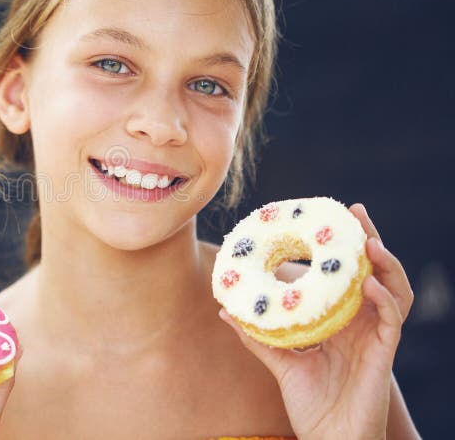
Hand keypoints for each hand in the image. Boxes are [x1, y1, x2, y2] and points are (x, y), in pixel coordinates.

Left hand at [219, 203, 412, 439]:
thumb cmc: (311, 406)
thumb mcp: (280, 363)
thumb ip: (257, 337)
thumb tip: (225, 311)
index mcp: (341, 322)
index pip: (348, 276)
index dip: (344, 248)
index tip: (330, 218)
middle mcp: (362, 324)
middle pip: (375, 273)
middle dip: (369, 241)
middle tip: (356, 212)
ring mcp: (376, 337)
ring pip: (393, 290)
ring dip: (384, 264)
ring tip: (369, 242)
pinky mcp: (385, 354)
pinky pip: (392, 319)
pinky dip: (383, 298)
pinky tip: (368, 285)